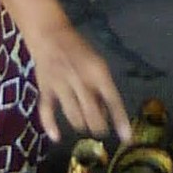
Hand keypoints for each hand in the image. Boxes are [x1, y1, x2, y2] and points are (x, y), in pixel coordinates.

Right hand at [27, 17, 130, 144]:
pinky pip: (47, 111)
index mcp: (97, 72)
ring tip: (84, 124)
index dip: (120, 120)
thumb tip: (106, 114)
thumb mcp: (97, 63)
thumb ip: (102, 88)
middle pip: (92, 113)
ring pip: (74, 116)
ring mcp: (61, 85)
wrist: (50, 35)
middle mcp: (80, 79)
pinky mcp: (45, 89)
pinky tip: (56, 137)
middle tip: (100, 129)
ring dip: (81, 124)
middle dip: (98, 126)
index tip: (126, 137)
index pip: (113, 100)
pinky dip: (50, 126)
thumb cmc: (78, 50)